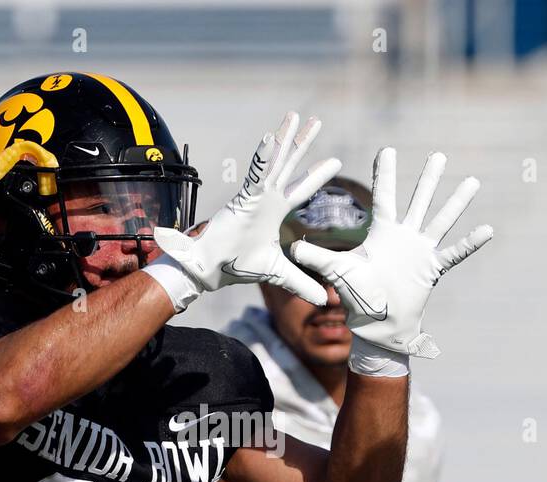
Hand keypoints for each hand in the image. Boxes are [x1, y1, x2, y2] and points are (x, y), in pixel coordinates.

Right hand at [154, 112, 340, 306]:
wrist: (209, 271)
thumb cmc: (236, 267)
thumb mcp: (278, 274)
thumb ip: (300, 283)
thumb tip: (324, 300)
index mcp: (273, 212)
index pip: (300, 189)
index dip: (316, 175)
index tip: (336, 160)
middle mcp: (265, 199)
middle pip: (289, 166)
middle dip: (303, 144)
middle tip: (317, 121)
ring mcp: (254, 197)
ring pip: (273, 162)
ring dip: (285, 139)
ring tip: (296, 116)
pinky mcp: (242, 199)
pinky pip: (255, 175)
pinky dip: (264, 157)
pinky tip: (272, 138)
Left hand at [289, 148, 491, 358]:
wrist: (376, 326)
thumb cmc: (356, 297)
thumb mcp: (337, 273)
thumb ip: (317, 257)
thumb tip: (291, 247)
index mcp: (381, 233)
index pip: (384, 197)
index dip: (385, 174)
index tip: (387, 148)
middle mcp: (404, 237)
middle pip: (418, 201)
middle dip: (428, 179)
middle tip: (438, 155)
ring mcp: (420, 252)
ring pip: (440, 221)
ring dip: (455, 203)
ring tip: (471, 182)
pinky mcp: (432, 270)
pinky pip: (454, 254)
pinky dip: (470, 244)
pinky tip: (487, 229)